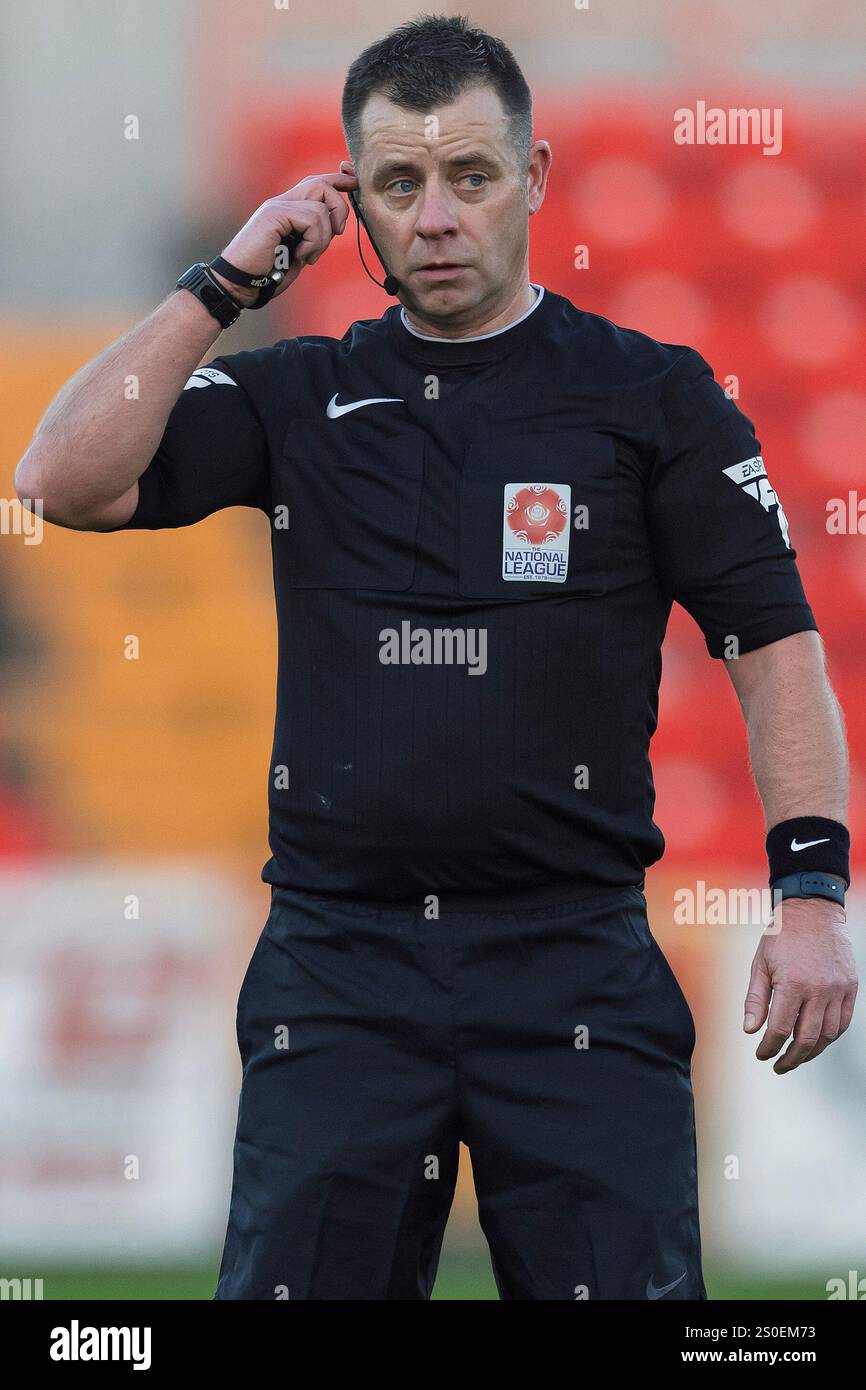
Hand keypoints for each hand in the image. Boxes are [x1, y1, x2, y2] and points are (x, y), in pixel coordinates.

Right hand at [210, 168, 358, 305]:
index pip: (316, 182)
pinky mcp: (274, 214)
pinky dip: (313, 241)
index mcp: (289, 208)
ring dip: (323, 238)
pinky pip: (311, 219)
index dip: (339, 180)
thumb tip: (336, 226)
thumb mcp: (299, 252)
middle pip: (322, 184)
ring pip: (320, 207)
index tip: (354, 181)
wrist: (241, 283)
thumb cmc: (267, 274)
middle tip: (336, 233)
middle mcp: (283, 202)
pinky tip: (300, 255)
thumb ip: (314, 236)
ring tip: (308, 255)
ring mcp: (277, 206)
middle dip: (339, 209)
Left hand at [743, 897, 857, 1071]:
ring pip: (828, 1034)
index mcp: (792, 983)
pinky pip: (843, 1022)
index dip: (769, 1047)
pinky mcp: (850, 987)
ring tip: (797, 1057)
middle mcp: (819, 990)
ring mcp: (838, 990)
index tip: (762, 1055)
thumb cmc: (782, 935)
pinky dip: (830, 1036)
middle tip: (779, 1066)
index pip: (779, 1029)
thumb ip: (755, 999)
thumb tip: (750, 1030)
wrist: (814, 910)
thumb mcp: (760, 963)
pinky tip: (818, 1041)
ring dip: (812, 1052)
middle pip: (806, 1039)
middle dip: (791, 1058)